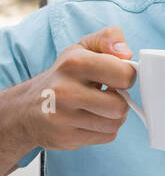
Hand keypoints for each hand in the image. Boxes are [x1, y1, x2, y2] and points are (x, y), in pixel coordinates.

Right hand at [11, 26, 136, 151]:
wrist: (26, 109)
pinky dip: (103, 130)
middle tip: (106, 96)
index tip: (117, 77)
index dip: (127, 77)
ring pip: (115, 123)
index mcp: (73, 63)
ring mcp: (62, 116)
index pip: (124, 74)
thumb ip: (108, 38)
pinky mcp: (65, 137)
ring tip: (96, 108)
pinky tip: (87, 121)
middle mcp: (64, 90)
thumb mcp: (82, 49)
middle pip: (120, 106)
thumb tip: (126, 52)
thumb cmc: (64, 76)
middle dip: (119, 101)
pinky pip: (106, 136)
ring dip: (112, 117)